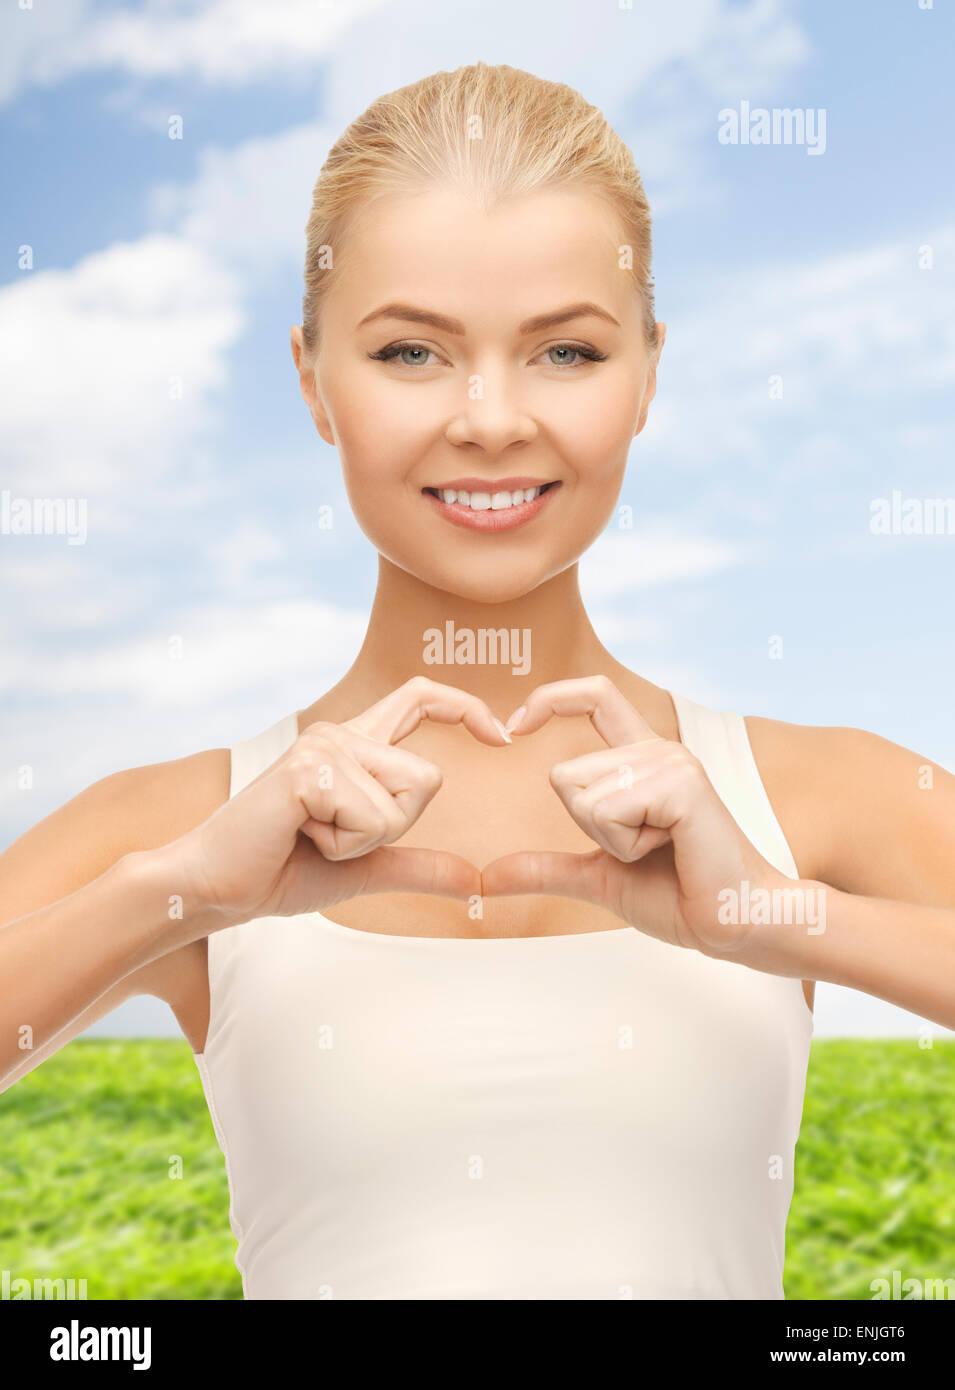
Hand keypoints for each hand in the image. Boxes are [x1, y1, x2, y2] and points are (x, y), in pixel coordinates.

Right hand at [172, 677, 507, 924]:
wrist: (216, 888)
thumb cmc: (281, 870)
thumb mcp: (364, 867)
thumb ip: (418, 866)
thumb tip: (474, 883)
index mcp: (353, 745)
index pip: (419, 698)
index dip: (464, 707)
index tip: (502, 736)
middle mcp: (340, 733)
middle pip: (430, 779)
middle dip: (395, 828)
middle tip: (331, 837)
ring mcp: (324, 745)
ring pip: (406, 800)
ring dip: (364, 841)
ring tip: (310, 835)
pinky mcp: (310, 768)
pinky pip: (373, 818)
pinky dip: (344, 846)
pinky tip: (298, 836)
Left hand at [481, 675, 790, 953]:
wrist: (733, 922)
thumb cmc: (680, 894)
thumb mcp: (599, 877)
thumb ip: (547, 869)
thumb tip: (489, 878)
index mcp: (642, 760)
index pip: (594, 696)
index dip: (549, 700)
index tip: (512, 728)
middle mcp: (657, 750)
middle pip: (564, 776)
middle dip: (588, 829)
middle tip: (643, 849)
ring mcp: (671, 762)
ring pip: (581, 797)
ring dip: (610, 841)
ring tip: (661, 849)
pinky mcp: (681, 783)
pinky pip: (608, 811)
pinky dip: (626, 846)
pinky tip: (670, 849)